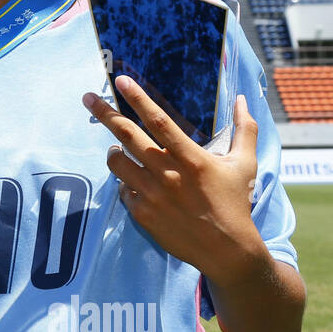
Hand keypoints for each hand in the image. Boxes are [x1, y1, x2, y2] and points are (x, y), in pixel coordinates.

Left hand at [84, 75, 266, 284]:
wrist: (226, 250)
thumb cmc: (236, 202)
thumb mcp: (244, 163)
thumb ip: (244, 128)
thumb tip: (242, 98)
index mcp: (191, 158)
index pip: (159, 121)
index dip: (139, 99)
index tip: (121, 81)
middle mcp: (168, 174)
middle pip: (127, 136)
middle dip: (104, 114)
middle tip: (88, 97)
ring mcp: (152, 195)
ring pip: (117, 164)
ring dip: (113, 151)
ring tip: (115, 147)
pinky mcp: (142, 214)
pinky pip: (123, 190)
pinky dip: (126, 182)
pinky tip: (134, 181)